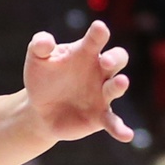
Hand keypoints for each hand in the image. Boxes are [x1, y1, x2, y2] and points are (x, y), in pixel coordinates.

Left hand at [21, 20, 133, 143]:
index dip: (98, 34)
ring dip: (119, 85)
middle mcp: (100, 71)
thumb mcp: (37, 59)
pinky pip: (113, 122)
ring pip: (116, 87)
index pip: (96, 39)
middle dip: (114, 58)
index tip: (98, 29)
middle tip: (105, 61)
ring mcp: (102, 94)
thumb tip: (45, 41)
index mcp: (86, 52)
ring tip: (120, 83)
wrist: (39, 109)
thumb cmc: (42, 77)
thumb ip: (39, 46)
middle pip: (116, 59)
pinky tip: (127, 135)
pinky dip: (120, 128)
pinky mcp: (100, 116)